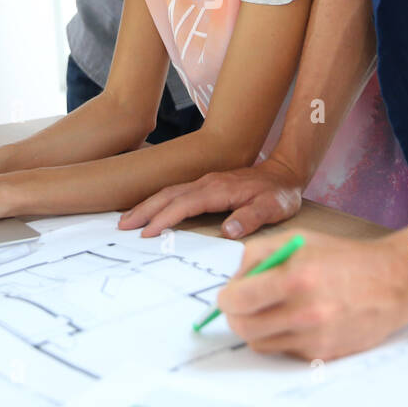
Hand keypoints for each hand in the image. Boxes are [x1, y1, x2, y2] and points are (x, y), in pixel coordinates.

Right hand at [119, 156, 304, 238]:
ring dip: (147, 205)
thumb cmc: (279, 194)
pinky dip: (159, 201)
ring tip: (127, 220)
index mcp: (219, 189)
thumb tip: (228, 231)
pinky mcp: (206, 185)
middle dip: (144, 210)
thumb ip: (251, 218)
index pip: (185, 204)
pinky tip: (150, 210)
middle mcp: (207, 182)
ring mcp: (205, 182)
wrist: (285, 173)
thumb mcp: (273, 208)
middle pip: (168, 195)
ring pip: (169, 192)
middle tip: (123, 226)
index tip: (148, 233)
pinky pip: (176, 193)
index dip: (165, 218)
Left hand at [217, 230, 407, 361]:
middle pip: (243, 327)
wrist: (392, 282)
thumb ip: (257, 254)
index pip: (238, 300)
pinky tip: (298, 319)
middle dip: (236, 315)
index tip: (228, 296)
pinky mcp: (322, 353)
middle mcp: (305, 312)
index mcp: (295, 277)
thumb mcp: (298, 238)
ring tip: (273, 308)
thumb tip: (233, 281)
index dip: (226, 299)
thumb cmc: (343, 257)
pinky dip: (282, 336)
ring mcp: (314, 337)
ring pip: (260, 342)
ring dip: (258, 327)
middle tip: (242, 305)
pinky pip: (284, 350)